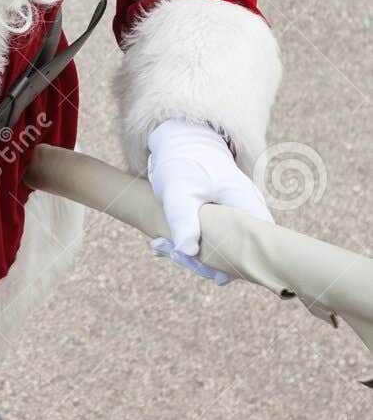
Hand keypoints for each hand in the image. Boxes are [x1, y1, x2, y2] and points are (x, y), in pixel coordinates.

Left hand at [146, 118, 272, 285]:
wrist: (180, 143)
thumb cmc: (184, 163)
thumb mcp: (179, 190)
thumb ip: (184, 219)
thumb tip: (187, 251)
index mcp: (247, 204)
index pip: (260, 245)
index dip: (244, 266)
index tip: (216, 276)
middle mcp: (247, 212)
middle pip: (239, 254)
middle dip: (205, 263)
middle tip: (171, 253)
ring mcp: (235, 216)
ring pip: (221, 250)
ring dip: (192, 255)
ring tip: (159, 246)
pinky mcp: (221, 219)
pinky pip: (209, 240)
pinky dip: (187, 244)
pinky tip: (160, 245)